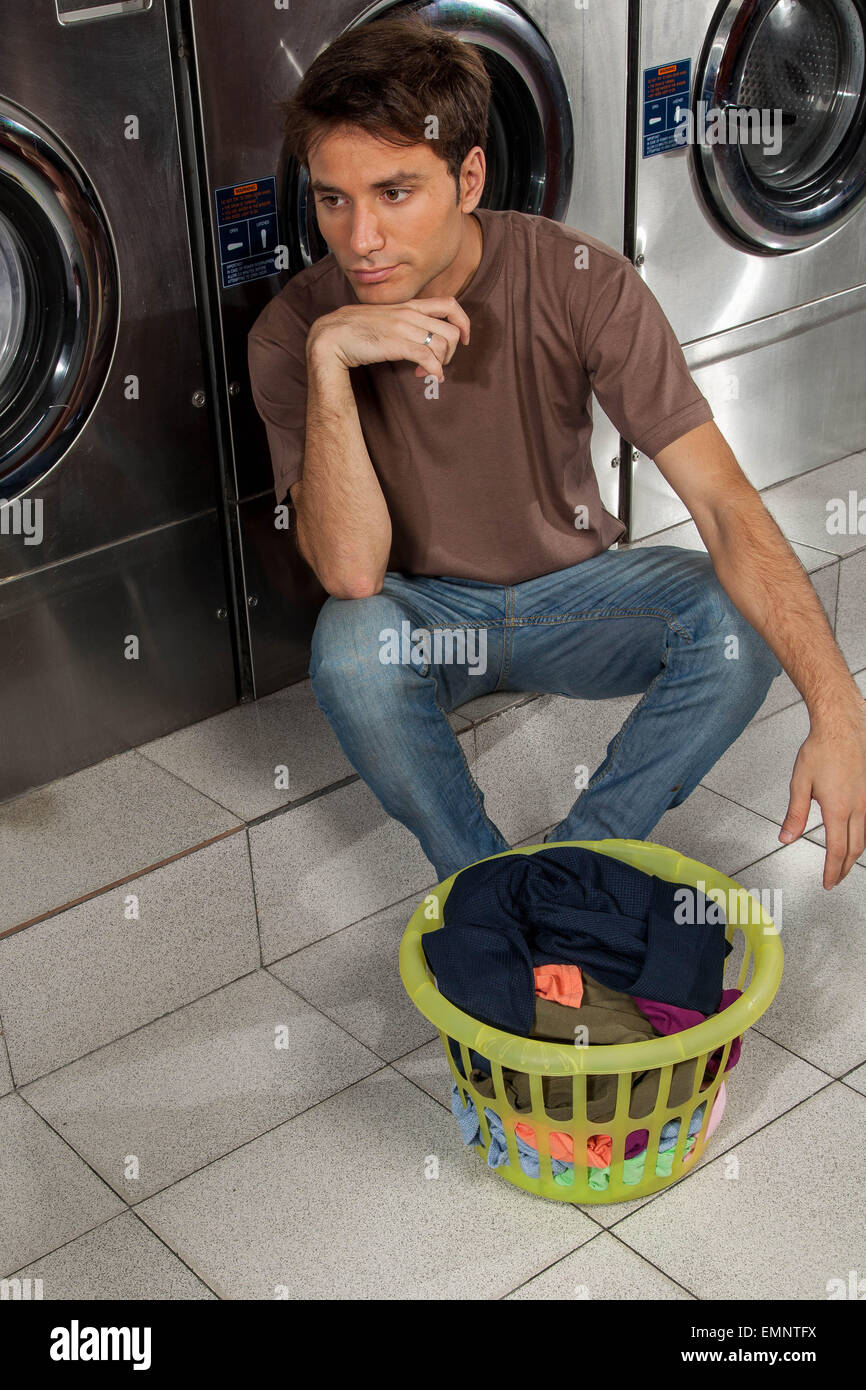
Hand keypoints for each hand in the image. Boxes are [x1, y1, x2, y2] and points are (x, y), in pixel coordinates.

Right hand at [307, 296, 469, 382]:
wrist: (332, 334)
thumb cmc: (357, 330)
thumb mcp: (386, 319)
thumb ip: (405, 323)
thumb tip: (420, 337)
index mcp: (410, 305)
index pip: (450, 304)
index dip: (464, 322)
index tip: (464, 339)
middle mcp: (410, 314)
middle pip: (452, 331)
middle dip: (452, 353)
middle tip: (439, 364)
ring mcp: (403, 328)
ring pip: (443, 345)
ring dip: (441, 364)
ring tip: (428, 373)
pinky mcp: (396, 344)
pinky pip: (428, 357)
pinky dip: (435, 371)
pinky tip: (431, 378)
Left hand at [779, 699, 865, 886]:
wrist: (842, 727)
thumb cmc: (822, 749)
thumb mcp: (800, 783)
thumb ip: (795, 814)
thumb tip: (786, 838)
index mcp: (838, 808)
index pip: (837, 850)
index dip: (833, 870)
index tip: (828, 882)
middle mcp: (858, 807)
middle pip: (855, 848)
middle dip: (845, 868)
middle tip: (836, 879)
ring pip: (865, 837)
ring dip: (854, 854)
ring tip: (843, 863)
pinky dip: (861, 837)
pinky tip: (854, 837)